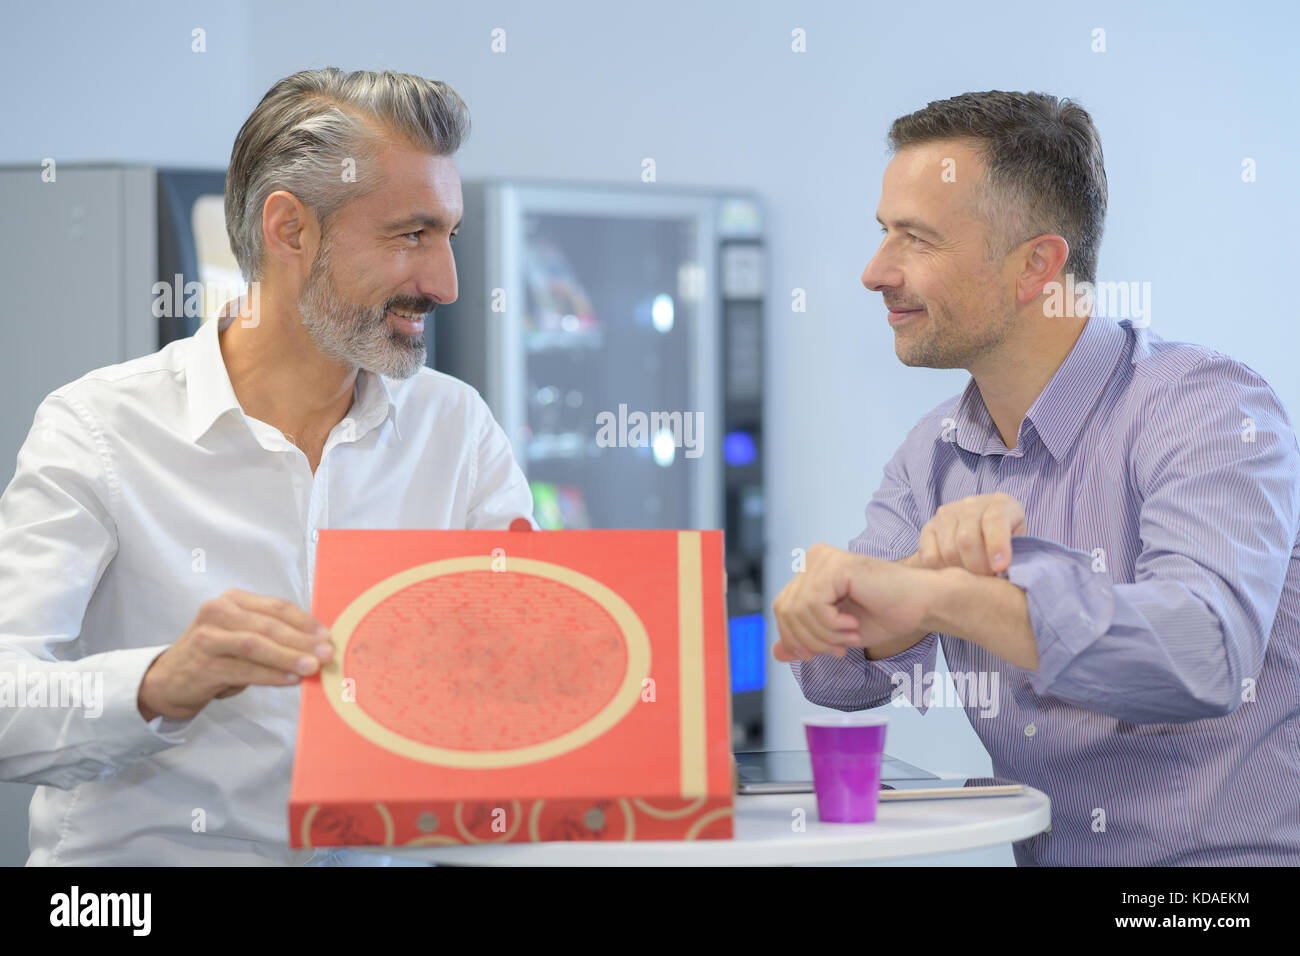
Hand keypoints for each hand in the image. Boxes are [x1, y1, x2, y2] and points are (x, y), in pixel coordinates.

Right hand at [137, 589, 333, 720]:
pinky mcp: (203, 665)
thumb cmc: (216, 656)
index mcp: (234, 600)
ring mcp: (208, 638)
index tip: (327, 635)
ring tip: (312, 667)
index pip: (277, 607)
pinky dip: (271, 675)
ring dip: (288, 656)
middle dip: (302, 640)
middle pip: (269, 625)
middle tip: (326, 653)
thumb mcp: (243, 636)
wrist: (170, 680)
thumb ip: (274, 636)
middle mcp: (218, 612)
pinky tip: (290, 679)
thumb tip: (316, 646)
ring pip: (256, 645)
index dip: (305, 621)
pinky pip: (244, 670)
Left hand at [772, 544, 930, 662]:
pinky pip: (813, 604)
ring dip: (825, 635)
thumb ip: (806, 639)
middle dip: (811, 639)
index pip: (782, 609)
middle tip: (840, 649)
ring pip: (798, 610)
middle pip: (785, 610)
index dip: (797, 638)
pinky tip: (852, 624)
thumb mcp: (835, 635)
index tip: (825, 652)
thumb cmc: (885, 615)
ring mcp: (823, 559)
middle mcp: (814, 559)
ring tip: (850, 635)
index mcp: (812, 573)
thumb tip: (775, 652)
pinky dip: (831, 625)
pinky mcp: (834, 564)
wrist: (921, 605)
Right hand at [913, 492, 1025, 574]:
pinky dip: (943, 571)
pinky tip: (956, 574)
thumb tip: (1007, 575)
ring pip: (948, 549)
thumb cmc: (1008, 546)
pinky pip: (931, 556)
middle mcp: (971, 504)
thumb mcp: (1020, 546)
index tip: (1000, 567)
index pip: (995, 519)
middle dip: (978, 567)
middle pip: (967, 538)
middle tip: (986, 582)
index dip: (997, 544)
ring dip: (961, 571)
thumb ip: (1017, 556)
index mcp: (1001, 504)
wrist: (984, 537)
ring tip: (973, 580)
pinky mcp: (929, 528)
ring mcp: (947, 514)